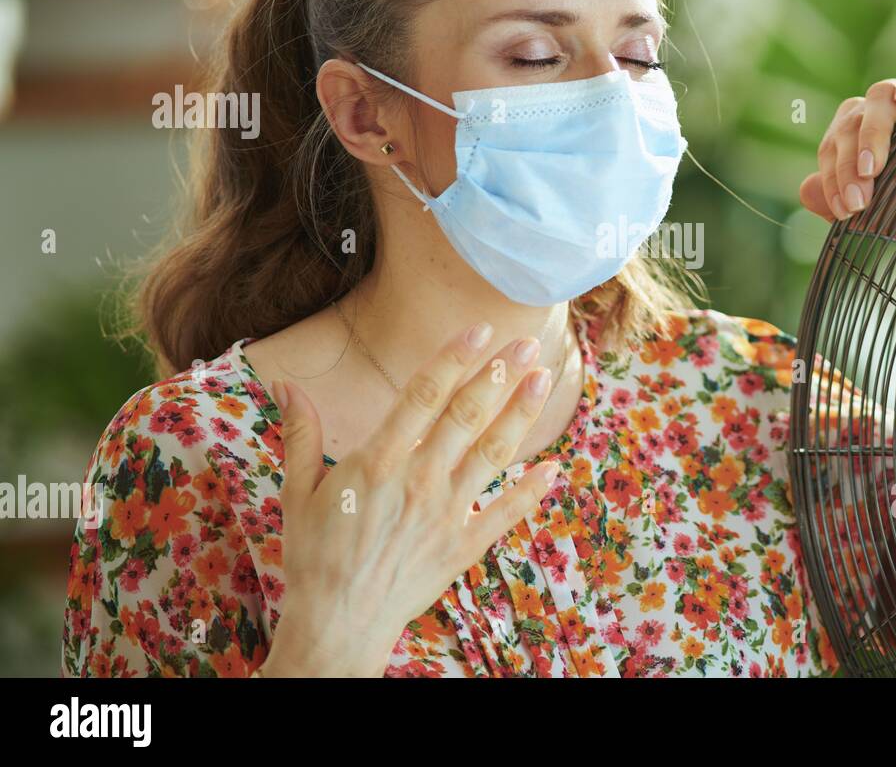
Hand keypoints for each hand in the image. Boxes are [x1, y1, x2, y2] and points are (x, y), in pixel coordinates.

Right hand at [258, 325, 556, 676]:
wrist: (336, 624)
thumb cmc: (313, 556)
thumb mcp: (299, 492)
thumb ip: (300, 434)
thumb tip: (285, 384)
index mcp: (379, 460)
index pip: (424, 394)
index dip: (455, 357)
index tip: (480, 329)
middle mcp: (419, 480)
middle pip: (467, 415)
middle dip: (500, 374)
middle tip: (527, 341)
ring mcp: (446, 513)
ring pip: (493, 453)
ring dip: (521, 413)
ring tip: (544, 378)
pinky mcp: (464, 545)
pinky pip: (506, 512)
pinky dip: (532, 489)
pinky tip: (553, 466)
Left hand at [799, 51, 895, 221]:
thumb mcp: (876, 214)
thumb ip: (835, 202)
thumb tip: (806, 190)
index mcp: (852, 135)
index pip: (831, 148)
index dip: (834, 179)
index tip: (846, 212)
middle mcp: (876, 112)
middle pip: (850, 125)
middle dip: (849, 168)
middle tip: (859, 203)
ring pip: (879, 96)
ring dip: (873, 132)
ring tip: (873, 167)